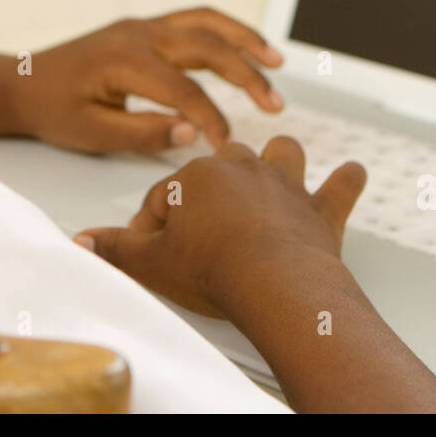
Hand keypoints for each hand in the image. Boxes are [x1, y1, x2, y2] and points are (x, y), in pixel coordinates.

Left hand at [9, 7, 284, 154]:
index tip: (227, 147)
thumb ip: (144, 133)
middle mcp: (139, 33)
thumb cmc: (52, 109)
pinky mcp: (146, 28)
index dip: (213, 119)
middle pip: (208, 46)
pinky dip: (225, 33)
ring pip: (207, 23)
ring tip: (278, 62)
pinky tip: (246, 49)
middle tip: (276, 106)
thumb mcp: (92, 133)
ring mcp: (143, 26)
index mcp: (125, 59)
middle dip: (248, 74)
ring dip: (246, 40)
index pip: (186, 90)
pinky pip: (194, 22)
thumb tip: (192, 133)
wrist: (22, 82)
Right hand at [74, 136, 366, 318]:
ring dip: (280, 161)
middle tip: (207, 217)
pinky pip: (339, 186)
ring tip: (276, 172)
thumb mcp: (150, 262)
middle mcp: (242, 170)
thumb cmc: (214, 269)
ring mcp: (284, 186)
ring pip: (281, 154)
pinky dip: (347, 181)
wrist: (273, 282)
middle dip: (215, 182)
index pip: (165, 194)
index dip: (153, 223)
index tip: (150, 246)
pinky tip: (353, 174)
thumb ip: (116, 249)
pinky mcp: (319, 209)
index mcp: (197, 178)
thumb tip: (82, 241)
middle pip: (223, 163)